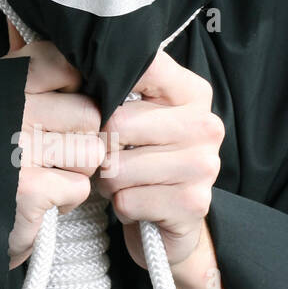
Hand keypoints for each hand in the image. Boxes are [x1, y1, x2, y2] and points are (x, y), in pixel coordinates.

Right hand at [3, 22, 105, 268]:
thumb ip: (23, 60)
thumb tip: (25, 15)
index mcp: (8, 78)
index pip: (71, 65)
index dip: (75, 93)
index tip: (56, 109)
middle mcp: (14, 105)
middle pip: (91, 114)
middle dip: (79, 140)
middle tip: (48, 154)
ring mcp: (21, 147)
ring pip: (91, 152)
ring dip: (74, 172)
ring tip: (42, 176)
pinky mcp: (29, 188)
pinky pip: (79, 188)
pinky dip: (64, 202)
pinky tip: (38, 200)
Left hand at [96, 49, 224, 269]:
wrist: (168, 224)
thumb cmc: (142, 161)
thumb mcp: (135, 116)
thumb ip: (120, 87)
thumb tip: (82, 64)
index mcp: (193, 93)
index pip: (141, 67)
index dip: (106, 89)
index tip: (102, 106)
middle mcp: (206, 125)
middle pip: (117, 122)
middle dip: (103, 148)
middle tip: (114, 158)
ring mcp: (204, 165)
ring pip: (118, 167)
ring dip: (109, 182)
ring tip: (125, 183)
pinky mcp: (193, 203)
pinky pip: (127, 201)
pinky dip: (122, 208)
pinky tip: (137, 205)